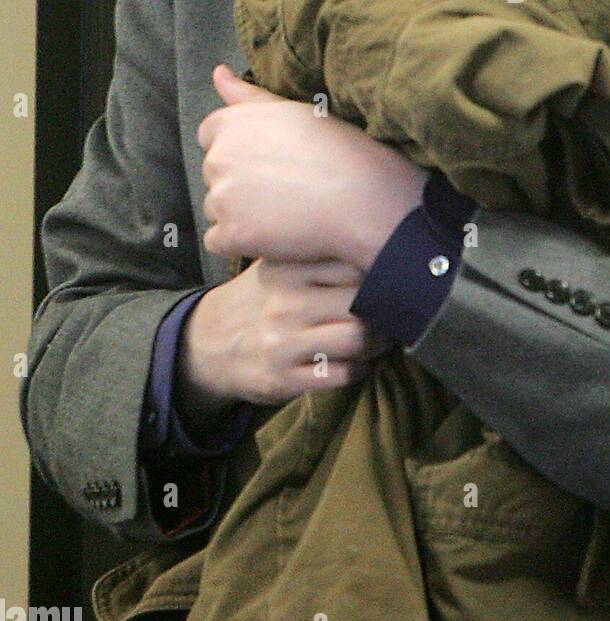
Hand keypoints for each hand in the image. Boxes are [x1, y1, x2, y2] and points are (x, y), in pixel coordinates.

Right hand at [178, 256, 397, 410]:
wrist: (207, 344)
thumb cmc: (260, 298)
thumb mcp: (277, 265)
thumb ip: (319, 253)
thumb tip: (381, 242)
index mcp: (287, 267)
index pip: (352, 262)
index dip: (380, 272)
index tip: (389, 279)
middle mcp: (286, 302)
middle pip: (362, 302)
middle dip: (385, 312)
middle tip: (390, 315)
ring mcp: (283, 343)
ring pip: (357, 339)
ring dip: (377, 344)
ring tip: (377, 340)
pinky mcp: (282, 379)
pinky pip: (341, 375)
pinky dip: (358, 370)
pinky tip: (354, 363)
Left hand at [196, 64, 427, 269]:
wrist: (363, 198)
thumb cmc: (340, 149)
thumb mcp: (294, 110)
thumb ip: (248, 94)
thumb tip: (218, 72)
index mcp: (232, 122)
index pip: (210, 135)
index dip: (241, 150)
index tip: (272, 161)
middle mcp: (219, 157)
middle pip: (214, 174)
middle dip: (240, 182)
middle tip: (287, 187)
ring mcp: (223, 198)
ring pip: (216, 209)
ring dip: (240, 214)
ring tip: (286, 212)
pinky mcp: (231, 234)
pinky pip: (219, 241)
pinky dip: (242, 242)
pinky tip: (276, 235)